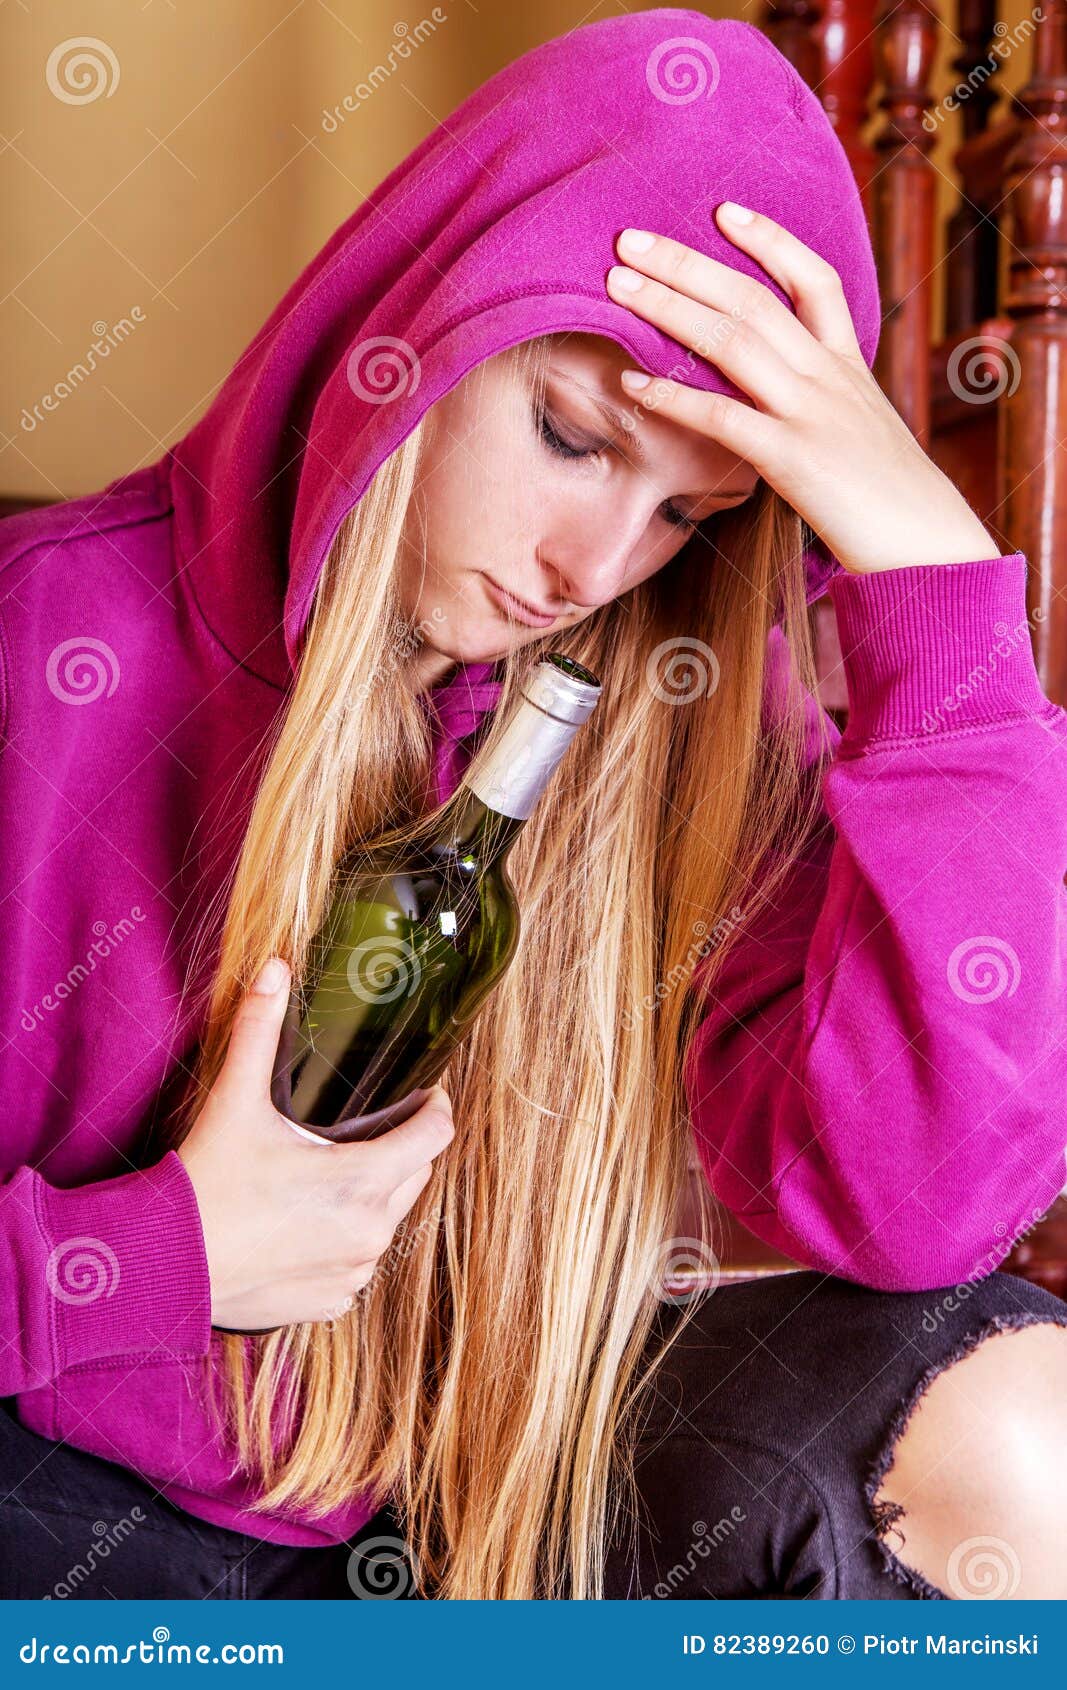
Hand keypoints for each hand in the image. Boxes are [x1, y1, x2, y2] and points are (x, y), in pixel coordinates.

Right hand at [176, 959, 454, 1329]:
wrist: (165, 1265)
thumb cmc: (205, 1185)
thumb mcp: (235, 1102)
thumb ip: (260, 1032)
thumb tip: (275, 970)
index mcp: (361, 1180)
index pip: (435, 1136)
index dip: (434, 1106)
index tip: (424, 1093)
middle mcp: (370, 1231)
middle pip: (415, 1175)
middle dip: (400, 1147)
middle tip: (366, 1129)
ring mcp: (352, 1271)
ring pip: (388, 1220)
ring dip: (373, 1196)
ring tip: (330, 1176)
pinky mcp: (331, 1301)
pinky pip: (357, 1262)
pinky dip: (345, 1241)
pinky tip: (309, 1224)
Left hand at [604, 205, 1000, 575]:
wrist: (927, 545)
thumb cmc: (887, 498)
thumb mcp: (860, 430)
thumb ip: (823, 401)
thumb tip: (778, 393)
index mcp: (847, 366)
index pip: (814, 280)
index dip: (769, 240)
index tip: (723, 210)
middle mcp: (828, 377)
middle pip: (752, 299)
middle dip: (687, 263)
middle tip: (629, 239)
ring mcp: (811, 414)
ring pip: (733, 342)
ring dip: (669, 308)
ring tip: (617, 285)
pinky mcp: (792, 459)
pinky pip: (723, 418)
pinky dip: (673, 398)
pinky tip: (632, 384)